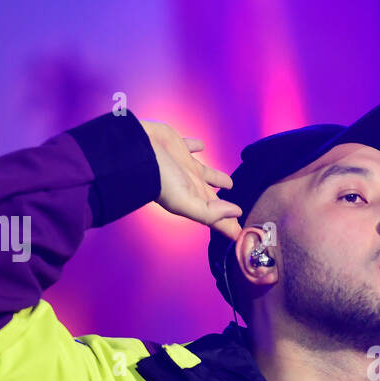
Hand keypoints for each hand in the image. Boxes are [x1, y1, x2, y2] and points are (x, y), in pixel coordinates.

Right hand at [139, 119, 242, 241]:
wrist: (136, 152)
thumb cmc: (160, 180)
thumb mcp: (186, 202)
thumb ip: (211, 212)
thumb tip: (237, 213)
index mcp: (194, 200)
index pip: (216, 218)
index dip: (229, 226)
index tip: (243, 235)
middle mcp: (189, 185)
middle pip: (213, 199)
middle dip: (224, 207)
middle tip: (238, 213)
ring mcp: (183, 166)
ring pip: (206, 173)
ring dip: (217, 178)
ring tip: (229, 183)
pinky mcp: (177, 146)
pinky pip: (190, 146)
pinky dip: (196, 146)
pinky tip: (201, 146)